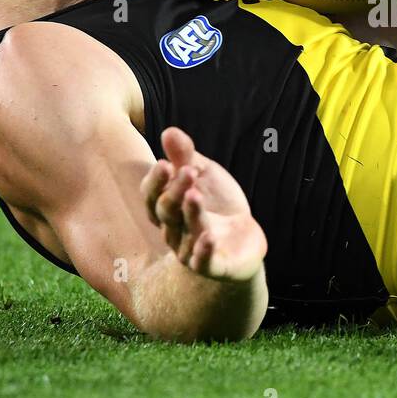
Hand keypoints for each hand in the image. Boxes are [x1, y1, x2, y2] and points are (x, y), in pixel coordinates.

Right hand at [140, 127, 266, 282]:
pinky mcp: (213, 265)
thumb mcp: (204, 175)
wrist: (243, 239)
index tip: (164, 163)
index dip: (155, 182)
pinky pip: (204, 262)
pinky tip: (209, 237)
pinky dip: (204, 251)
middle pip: (167, 212)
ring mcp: (191, 250)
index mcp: (168, 208)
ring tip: (195, 194)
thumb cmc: (217, 204)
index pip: (152, 196)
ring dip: (189, 214)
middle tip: (186, 170)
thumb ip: (185, 156)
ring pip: (184, 234)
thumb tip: (169, 131)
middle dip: (174, 191)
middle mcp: (174, 230)